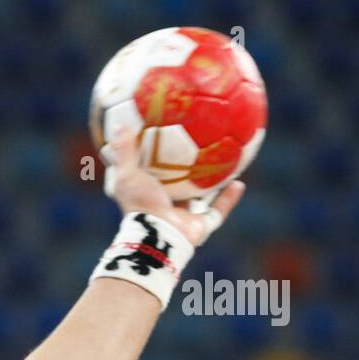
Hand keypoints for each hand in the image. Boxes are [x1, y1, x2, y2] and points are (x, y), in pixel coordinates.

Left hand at [103, 125, 245, 246]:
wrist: (159, 235)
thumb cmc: (140, 204)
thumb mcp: (127, 174)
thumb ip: (124, 150)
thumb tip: (119, 124)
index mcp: (145, 196)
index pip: (146, 177)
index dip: (150, 164)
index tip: (156, 146)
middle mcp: (164, 206)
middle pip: (176, 188)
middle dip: (184, 174)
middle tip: (196, 152)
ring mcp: (183, 217)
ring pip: (199, 200)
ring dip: (210, 186)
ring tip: (224, 167)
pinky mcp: (200, 226)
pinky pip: (218, 211)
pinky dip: (228, 199)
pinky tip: (239, 182)